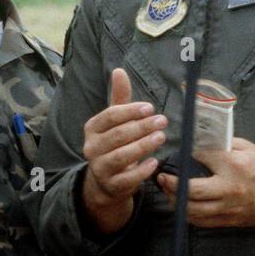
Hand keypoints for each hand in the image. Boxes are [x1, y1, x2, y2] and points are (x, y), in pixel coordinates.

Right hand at [80, 68, 166, 235]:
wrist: (105, 181)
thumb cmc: (114, 144)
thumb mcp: (115, 122)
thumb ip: (120, 98)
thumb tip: (119, 70)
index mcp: (92, 128)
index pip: (110, 116)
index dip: (130, 111)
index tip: (150, 108)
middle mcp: (91, 148)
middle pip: (118, 135)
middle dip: (141, 127)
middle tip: (163, 121)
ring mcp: (100, 168)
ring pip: (121, 156)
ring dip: (143, 146)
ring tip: (161, 137)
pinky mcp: (111, 185)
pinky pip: (127, 178)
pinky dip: (141, 170)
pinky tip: (154, 162)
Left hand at [155, 137, 254, 227]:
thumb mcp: (246, 146)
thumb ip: (222, 144)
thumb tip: (198, 142)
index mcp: (233, 165)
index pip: (200, 158)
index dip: (185, 156)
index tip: (177, 156)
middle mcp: (229, 188)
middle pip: (190, 191)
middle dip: (170, 185)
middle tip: (162, 178)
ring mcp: (230, 208)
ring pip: (194, 211)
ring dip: (176, 202)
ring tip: (168, 193)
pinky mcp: (232, 221)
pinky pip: (204, 222)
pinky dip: (190, 215)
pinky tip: (183, 207)